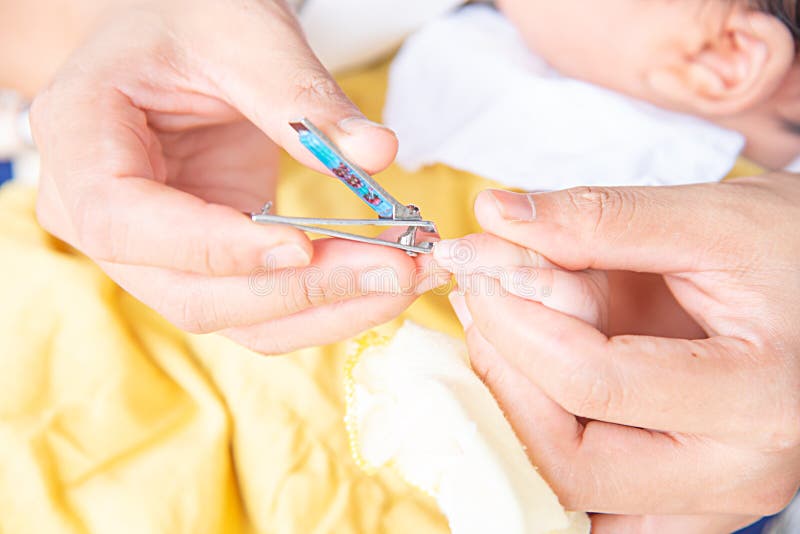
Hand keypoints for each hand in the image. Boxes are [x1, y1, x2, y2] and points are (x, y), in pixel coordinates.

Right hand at [31, 0, 435, 352]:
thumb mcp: (239, 30)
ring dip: (324, 308)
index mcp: (80, 143)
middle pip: (193, 292)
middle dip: (299, 290)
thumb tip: (376, 153)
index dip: (215, 246)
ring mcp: (154, 252)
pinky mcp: (207, 262)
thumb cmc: (188, 19)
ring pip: (235, 315)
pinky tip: (379, 280)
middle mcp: (101, 217)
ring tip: (403, 279)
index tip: (302, 245)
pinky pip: (262, 304)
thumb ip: (300, 94)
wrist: (175, 39)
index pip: (127, 222)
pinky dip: (322, 301)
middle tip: (393, 271)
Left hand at [436, 176, 799, 530]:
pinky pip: (599, 510)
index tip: (479, 273)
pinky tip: (532, 398)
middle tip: (484, 307)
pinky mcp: (694, 503)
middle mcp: (741, 470)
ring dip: (515, 416)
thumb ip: (600, 220)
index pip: (592, 382)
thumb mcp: (709, 217)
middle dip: (506, 379)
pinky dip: (549, 460)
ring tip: (505, 339)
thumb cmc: (794, 248)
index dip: (516, 324)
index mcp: (757, 395)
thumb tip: (497, 214)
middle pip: (571, 461)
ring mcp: (717, 498)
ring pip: (573, 495)